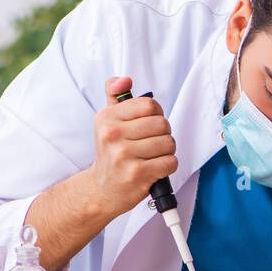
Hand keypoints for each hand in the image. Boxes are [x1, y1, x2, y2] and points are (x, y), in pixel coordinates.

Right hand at [88, 76, 178, 218]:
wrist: (102, 190)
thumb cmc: (111, 153)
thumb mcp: (107, 122)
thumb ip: (115, 95)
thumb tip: (125, 80)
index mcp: (107, 118)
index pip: (150, 105)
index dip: (156, 115)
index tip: (148, 125)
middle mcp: (112, 135)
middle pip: (162, 124)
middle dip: (163, 135)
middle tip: (150, 144)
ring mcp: (124, 155)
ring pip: (169, 143)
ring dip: (166, 152)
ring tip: (151, 157)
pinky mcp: (137, 174)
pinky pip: (170, 162)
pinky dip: (167, 167)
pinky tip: (153, 170)